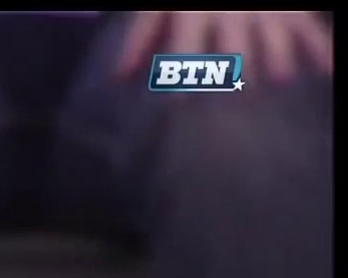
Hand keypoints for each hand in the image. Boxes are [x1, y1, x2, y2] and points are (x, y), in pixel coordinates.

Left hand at [116, 11, 332, 81]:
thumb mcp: (158, 6)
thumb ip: (140, 40)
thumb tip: (119, 79)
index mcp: (194, 14)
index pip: (186, 50)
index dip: (182, 74)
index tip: (179, 102)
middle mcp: (232, 15)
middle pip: (235, 48)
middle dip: (234, 70)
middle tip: (231, 91)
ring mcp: (264, 13)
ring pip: (274, 38)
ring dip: (277, 57)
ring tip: (278, 78)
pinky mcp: (290, 13)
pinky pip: (309, 32)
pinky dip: (320, 51)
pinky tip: (325, 73)